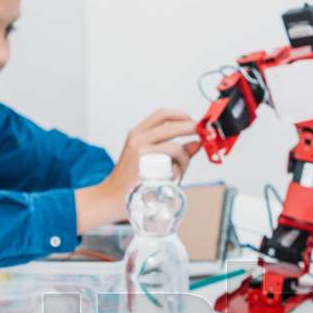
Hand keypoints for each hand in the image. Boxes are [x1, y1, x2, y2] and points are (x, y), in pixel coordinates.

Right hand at [77, 109, 199, 231]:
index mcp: (137, 133)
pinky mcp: (145, 164)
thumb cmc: (131, 182)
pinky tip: (173, 178)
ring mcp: (140, 149)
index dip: (182, 115)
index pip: (163, 114)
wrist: (111, 198)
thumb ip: (174, 151)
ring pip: (176, 147)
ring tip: (181, 170)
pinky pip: (171, 165)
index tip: (193, 123)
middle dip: (191, 129)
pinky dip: (178, 170)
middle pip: (172, 124)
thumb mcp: (150, 160)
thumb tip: (196, 144)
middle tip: (201, 137)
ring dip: (185, 159)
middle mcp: (138, 137)